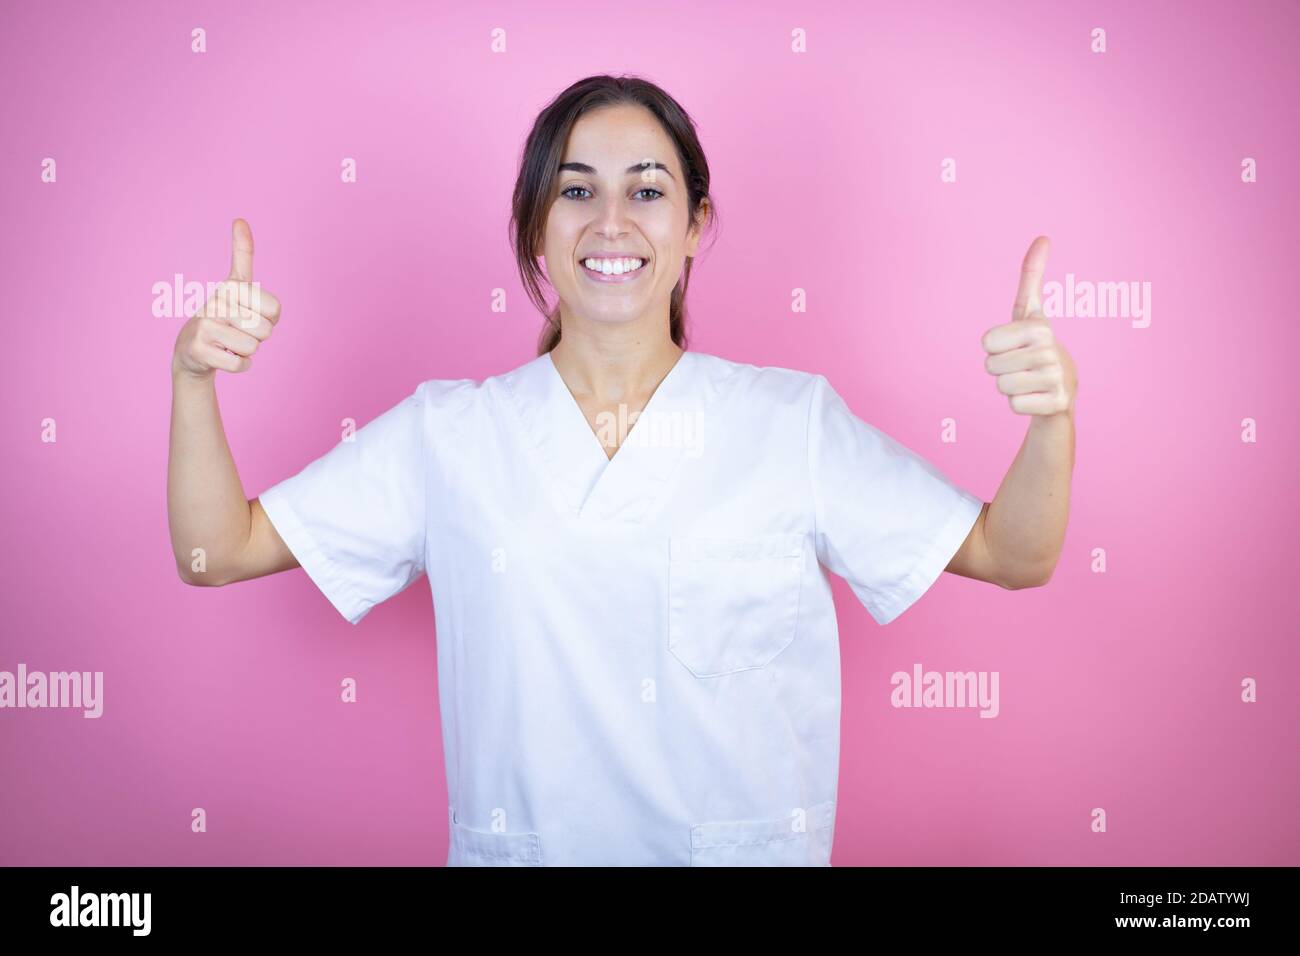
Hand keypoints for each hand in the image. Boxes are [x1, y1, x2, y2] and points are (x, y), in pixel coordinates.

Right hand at [171, 218, 281, 379]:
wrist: (191, 350)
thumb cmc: (223, 316)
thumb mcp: (236, 284)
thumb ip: (242, 254)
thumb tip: (239, 219)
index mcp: (230, 287)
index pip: (275, 309)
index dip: (270, 319)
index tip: (252, 313)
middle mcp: (215, 302)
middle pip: (265, 331)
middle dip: (257, 338)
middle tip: (237, 332)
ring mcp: (204, 325)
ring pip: (252, 348)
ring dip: (246, 352)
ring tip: (227, 343)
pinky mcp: (198, 349)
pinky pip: (240, 364)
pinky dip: (238, 366)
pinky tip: (222, 356)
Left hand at [980, 236, 1076, 416]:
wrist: (1061, 390)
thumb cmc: (1036, 346)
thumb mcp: (1030, 311)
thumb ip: (1032, 275)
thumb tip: (1043, 237)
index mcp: (1039, 326)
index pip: (986, 342)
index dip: (994, 347)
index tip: (1015, 345)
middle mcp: (1050, 350)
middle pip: (990, 366)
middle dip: (1001, 368)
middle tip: (1022, 366)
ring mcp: (1055, 378)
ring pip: (1001, 386)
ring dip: (1010, 386)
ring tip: (1029, 380)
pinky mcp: (1056, 404)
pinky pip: (1014, 405)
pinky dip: (1020, 404)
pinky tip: (1036, 397)